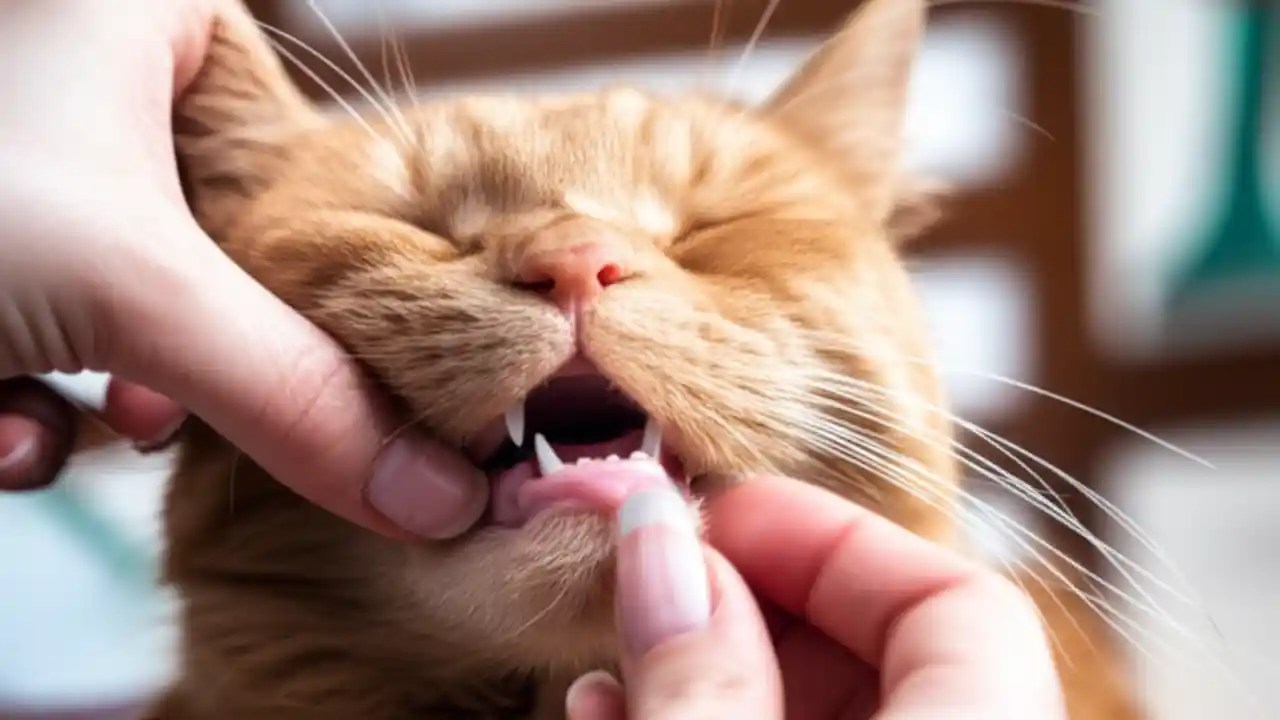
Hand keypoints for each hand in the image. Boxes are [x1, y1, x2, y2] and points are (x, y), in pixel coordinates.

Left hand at [0, 0, 485, 538]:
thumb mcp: (139, 296)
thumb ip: (300, 394)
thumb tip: (446, 495)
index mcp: (124, 10)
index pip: (271, 82)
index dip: (307, 193)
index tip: (317, 284)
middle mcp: (69, 77)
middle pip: (214, 219)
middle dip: (198, 332)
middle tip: (193, 382)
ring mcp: (24, 178)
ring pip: (131, 290)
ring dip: (121, 389)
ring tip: (91, 415)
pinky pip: (52, 331)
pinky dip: (36, 407)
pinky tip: (1, 431)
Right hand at [569, 478, 1065, 718]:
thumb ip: (704, 677)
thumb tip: (655, 537)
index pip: (957, 600)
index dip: (831, 538)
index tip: (712, 518)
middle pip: (885, 647)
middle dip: (747, 598)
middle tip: (647, 581)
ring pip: (823, 708)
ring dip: (708, 666)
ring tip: (613, 657)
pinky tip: (617, 715)